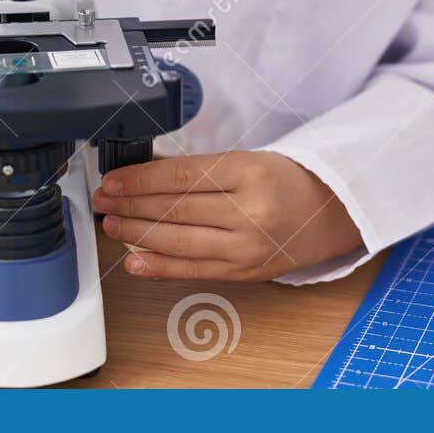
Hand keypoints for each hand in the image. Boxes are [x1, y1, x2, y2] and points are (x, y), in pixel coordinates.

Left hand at [92, 151, 362, 281]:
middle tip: (103, 200)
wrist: (330, 212)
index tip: (113, 179)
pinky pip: (194, 271)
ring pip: (180, 242)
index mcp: (249, 173)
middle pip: (176, 209)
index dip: (140, 180)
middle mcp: (250, 212)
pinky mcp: (244, 272)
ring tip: (112, 224)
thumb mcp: (245, 160)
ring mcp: (247, 247)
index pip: (181, 176)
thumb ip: (197, 171)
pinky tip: (135, 261)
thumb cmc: (284, 181)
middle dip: (131, 205)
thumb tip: (144, 176)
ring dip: (138, 234)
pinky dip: (160, 267)